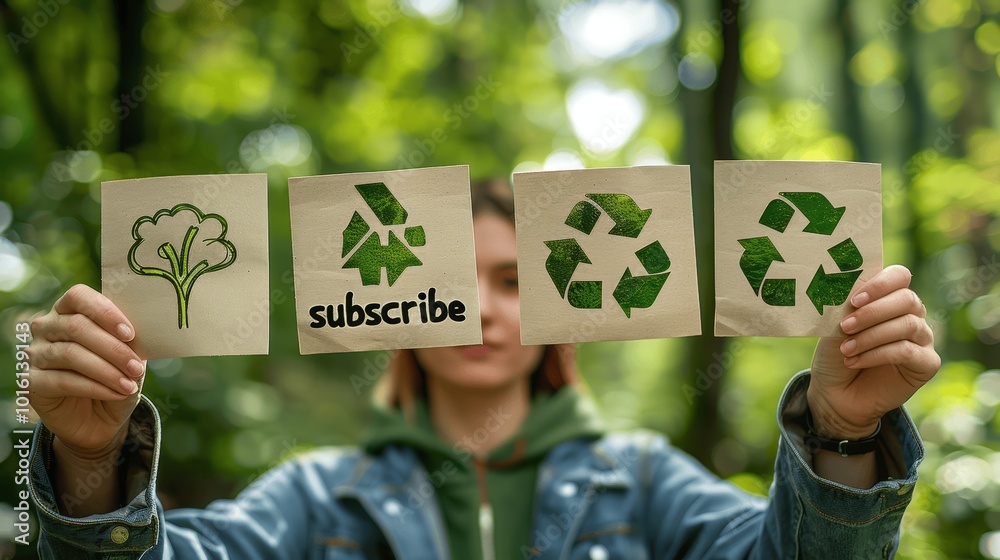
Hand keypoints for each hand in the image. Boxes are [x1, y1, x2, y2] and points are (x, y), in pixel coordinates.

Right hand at [28, 284, 145, 459]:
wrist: (100, 419)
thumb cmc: (115, 376)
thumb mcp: (128, 356)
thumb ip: (129, 340)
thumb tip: (144, 333)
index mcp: (69, 310)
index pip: (78, 297)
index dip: (104, 312)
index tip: (130, 333)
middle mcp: (46, 327)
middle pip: (76, 326)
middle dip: (113, 349)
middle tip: (136, 368)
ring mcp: (35, 353)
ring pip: (70, 354)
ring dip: (106, 370)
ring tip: (129, 384)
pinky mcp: (32, 381)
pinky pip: (63, 380)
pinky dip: (95, 387)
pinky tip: (116, 393)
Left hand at [808, 265, 939, 439]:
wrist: (835, 392)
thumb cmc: (835, 354)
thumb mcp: (836, 326)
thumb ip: (847, 305)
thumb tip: (851, 286)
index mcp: (890, 298)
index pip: (899, 276)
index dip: (880, 284)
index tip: (854, 299)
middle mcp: (912, 315)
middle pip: (907, 299)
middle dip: (873, 312)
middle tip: (846, 325)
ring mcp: (922, 339)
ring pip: (908, 325)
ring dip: (871, 336)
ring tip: (846, 348)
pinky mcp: (926, 364)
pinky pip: (907, 351)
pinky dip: (877, 354)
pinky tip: (854, 361)